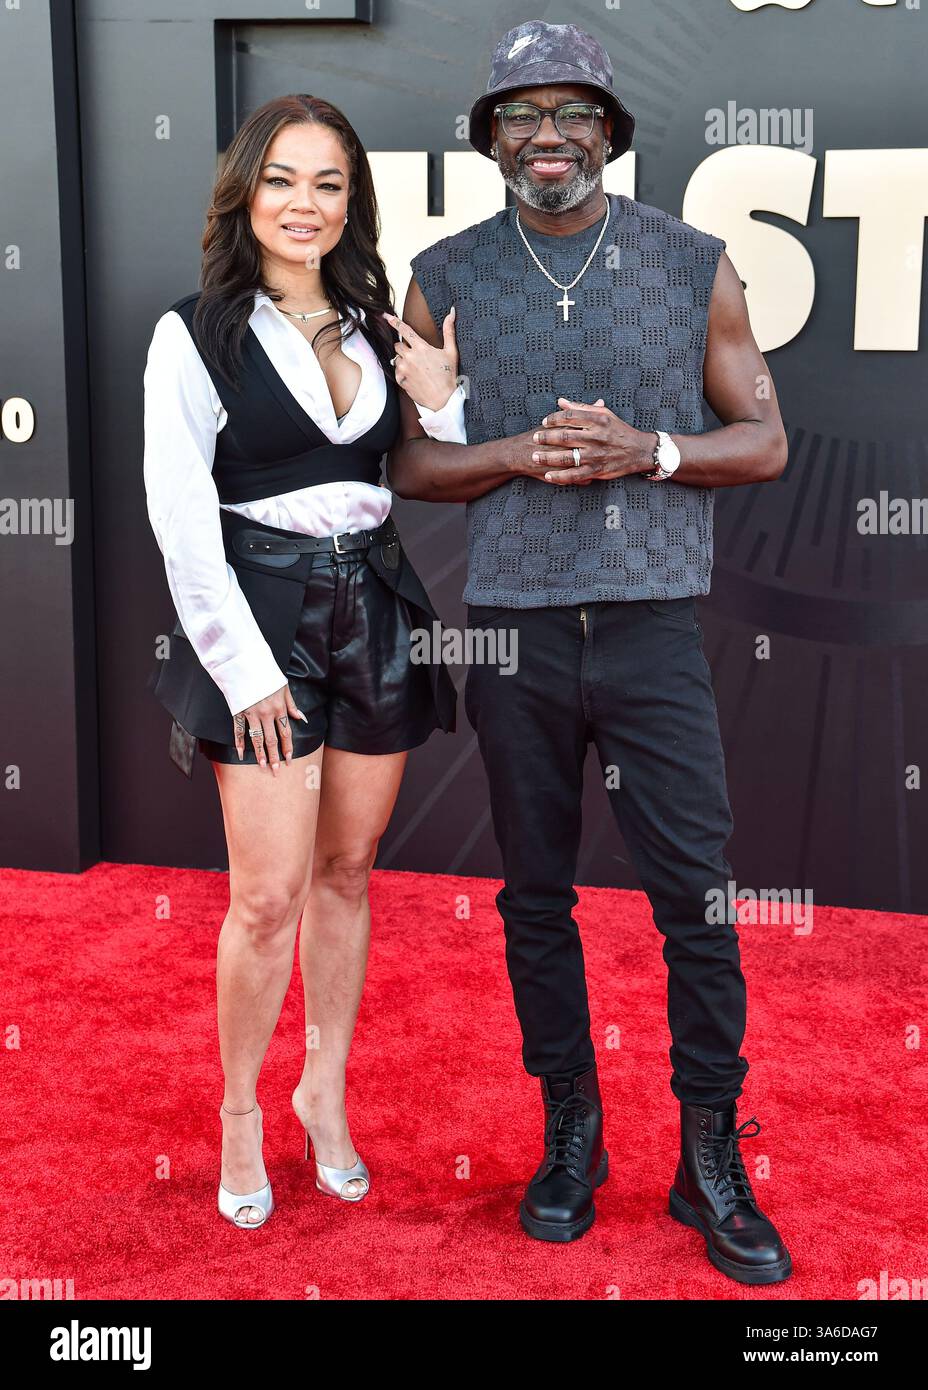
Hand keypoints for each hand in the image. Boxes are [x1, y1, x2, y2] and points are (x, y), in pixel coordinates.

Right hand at [233, 683, 306, 774]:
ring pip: (256, 738)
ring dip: (259, 753)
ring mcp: (251, 713)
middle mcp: (266, 713)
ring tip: (262, 765)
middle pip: (272, 739)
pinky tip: (240, 754)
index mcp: (279, 707)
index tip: (288, 759)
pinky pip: (238, 730)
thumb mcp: (283, 687)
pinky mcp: (238, 711)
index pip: (285, 732)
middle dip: (274, 756)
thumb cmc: (266, 674)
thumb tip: (301, 719)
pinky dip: (238, 743)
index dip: (287, 747)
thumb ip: (292, 705)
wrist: (245, 663)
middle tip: (275, 770)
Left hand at [383, 308, 459, 411]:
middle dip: (404, 348)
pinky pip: (396, 371)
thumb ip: (449, 331)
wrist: (443, 399)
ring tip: (417, 369)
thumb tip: (451, 313)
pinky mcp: (401, 380)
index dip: (394, 321)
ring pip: (396, 358)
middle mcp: (410, 356)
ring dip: (403, 360)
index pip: (404, 330)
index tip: (386, 316)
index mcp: (421, 347)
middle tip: (416, 356)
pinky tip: (413, 377)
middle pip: (397, 345)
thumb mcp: (451, 352)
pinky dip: (402, 372)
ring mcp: (404, 369)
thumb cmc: (448, 376)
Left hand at [531, 397, 653, 484]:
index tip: (545, 422)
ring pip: (566, 456)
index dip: (554, 418)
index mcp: (597, 420)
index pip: (570, 416)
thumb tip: (560, 401)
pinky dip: (560, 476)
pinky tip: (548, 476)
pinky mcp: (597, 470)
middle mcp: (596, 437)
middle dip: (546, 437)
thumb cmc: (618, 430)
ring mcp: (596, 455)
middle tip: (534, 438)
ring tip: (535, 456)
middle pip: (565, 436)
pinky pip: (574, 475)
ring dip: (548, 457)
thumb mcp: (603, 414)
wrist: (639, 450)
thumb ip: (581, 408)